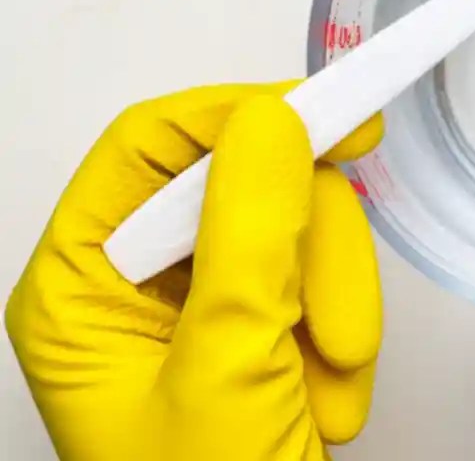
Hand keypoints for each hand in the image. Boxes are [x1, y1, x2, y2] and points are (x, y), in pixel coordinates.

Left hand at [6, 83, 383, 460]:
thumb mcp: (227, 367)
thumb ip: (248, 236)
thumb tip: (271, 122)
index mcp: (82, 288)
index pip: (152, 147)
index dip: (239, 119)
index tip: (330, 117)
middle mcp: (137, 290)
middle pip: (245, 192)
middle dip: (311, 261)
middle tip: (334, 332)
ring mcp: (206, 313)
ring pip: (300, 239)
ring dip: (338, 312)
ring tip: (326, 391)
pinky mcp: (265, 334)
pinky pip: (327, 286)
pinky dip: (346, 341)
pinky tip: (326, 403)